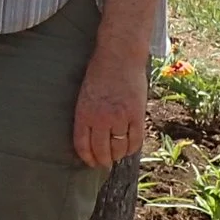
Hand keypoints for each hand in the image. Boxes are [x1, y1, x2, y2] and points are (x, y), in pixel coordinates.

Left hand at [71, 49, 149, 168]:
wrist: (119, 56)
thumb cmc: (99, 73)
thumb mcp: (85, 95)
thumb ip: (88, 116)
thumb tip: (92, 138)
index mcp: (84, 113)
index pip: (82, 145)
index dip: (87, 157)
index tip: (90, 162)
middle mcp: (101, 118)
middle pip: (101, 151)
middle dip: (102, 160)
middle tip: (105, 162)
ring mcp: (120, 118)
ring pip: (119, 148)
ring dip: (117, 156)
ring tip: (116, 155)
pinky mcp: (137, 115)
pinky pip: (136, 141)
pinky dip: (132, 148)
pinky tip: (128, 147)